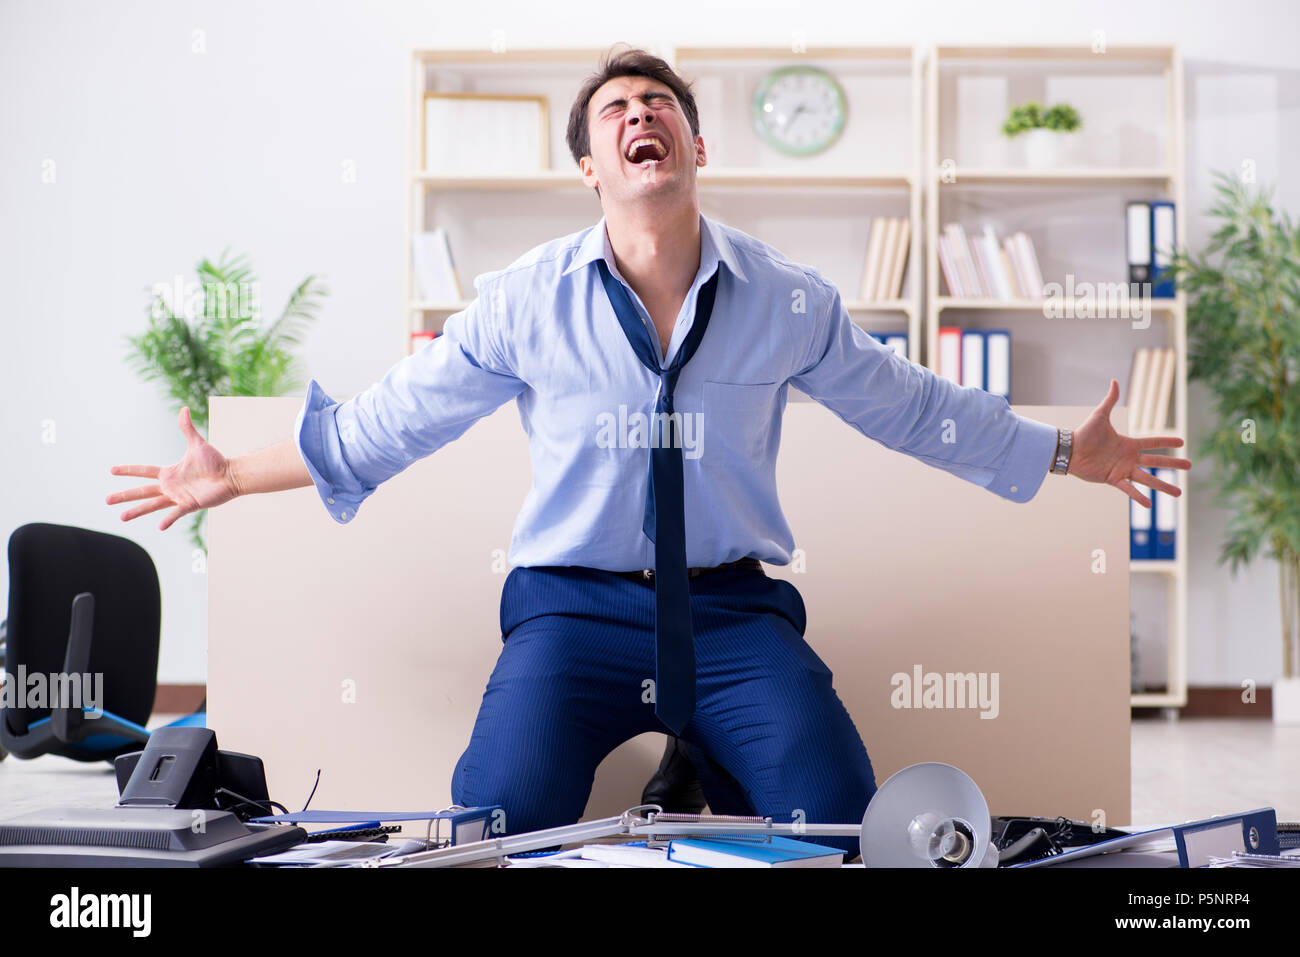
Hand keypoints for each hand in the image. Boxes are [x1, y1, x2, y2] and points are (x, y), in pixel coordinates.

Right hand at [106, 406, 239, 530]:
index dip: (128, 470)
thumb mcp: (198, 443)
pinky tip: (159, 526)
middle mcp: (170, 487)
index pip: (143, 471)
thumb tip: (184, 409)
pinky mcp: (190, 504)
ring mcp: (178, 497)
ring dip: (137, 510)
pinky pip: (176, 513)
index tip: (111, 470)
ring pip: (153, 505)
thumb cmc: (216, 462)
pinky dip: (168, 519)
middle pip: (142, 491)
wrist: (232, 475)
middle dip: (124, 495)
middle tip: (106, 500)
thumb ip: (187, 428)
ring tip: (121, 517)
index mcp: (169, 473)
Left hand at [1068, 379, 1190, 507]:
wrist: (1069, 450)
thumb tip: (1114, 381)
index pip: (1153, 442)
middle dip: (1173, 464)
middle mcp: (1128, 458)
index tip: (1182, 441)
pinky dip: (1138, 497)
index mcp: (1128, 443)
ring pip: (1147, 479)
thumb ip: (1110, 400)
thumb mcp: (1099, 415)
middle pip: (1156, 462)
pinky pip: (1129, 490)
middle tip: (1190, 466)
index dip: (1167, 440)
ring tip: (1178, 494)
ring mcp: (1122, 470)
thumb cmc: (1083, 433)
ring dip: (1163, 486)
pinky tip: (1150, 506)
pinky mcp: (1113, 479)